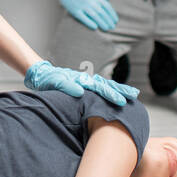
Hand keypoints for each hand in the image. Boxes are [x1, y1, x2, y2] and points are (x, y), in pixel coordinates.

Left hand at [25, 60, 140, 105]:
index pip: (100, 88)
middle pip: (107, 85)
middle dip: (121, 91)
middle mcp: (87, 80)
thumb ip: (67, 86)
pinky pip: (101, 88)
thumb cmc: (48, 80)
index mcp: (82, 80)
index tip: (121, 101)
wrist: (42, 74)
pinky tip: (117, 95)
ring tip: (132, 94)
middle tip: (134, 96)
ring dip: (119, 89)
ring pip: (106, 85)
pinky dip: (111, 90)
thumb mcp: (55, 82)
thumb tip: (81, 91)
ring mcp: (87, 82)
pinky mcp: (85, 85)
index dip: (111, 94)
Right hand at [55, 0, 118, 30]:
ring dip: (102, 23)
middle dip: (108, 21)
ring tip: (106, 28)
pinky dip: (89, 23)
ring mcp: (82, 6)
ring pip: (94, 16)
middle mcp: (90, 1)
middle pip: (102, 13)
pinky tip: (95, 27)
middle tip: (112, 27)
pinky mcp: (75, 10)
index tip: (115, 20)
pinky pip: (83, 18)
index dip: (112, 14)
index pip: (107, 7)